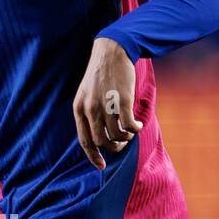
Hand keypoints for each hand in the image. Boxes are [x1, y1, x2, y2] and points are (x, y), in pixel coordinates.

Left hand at [73, 37, 141, 169]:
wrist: (112, 52)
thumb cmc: (101, 74)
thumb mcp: (86, 94)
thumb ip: (88, 113)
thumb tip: (98, 137)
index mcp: (79, 108)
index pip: (85, 141)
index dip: (93, 156)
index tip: (101, 165)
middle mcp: (90, 109)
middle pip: (101, 141)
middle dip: (114, 148)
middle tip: (122, 143)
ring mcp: (105, 105)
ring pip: (117, 135)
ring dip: (126, 138)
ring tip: (130, 131)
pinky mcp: (122, 100)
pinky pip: (129, 125)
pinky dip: (135, 129)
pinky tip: (138, 125)